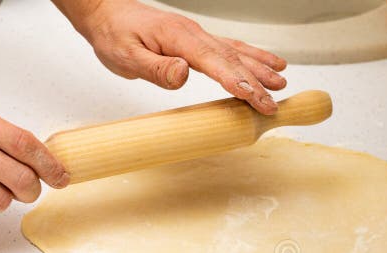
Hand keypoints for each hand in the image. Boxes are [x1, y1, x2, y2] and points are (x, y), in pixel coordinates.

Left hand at [55, 0, 286, 113]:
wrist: (105, 14)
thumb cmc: (113, 35)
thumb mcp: (126, 56)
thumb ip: (156, 67)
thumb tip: (183, 74)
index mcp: (179, 38)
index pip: (215, 63)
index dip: (237, 83)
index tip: (256, 99)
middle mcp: (193, 34)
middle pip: (232, 60)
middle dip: (256, 83)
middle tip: (273, 104)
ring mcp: (196, 36)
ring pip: (235, 53)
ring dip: (259, 68)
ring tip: (281, 82)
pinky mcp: (195, 41)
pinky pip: (228, 48)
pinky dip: (250, 56)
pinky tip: (265, 63)